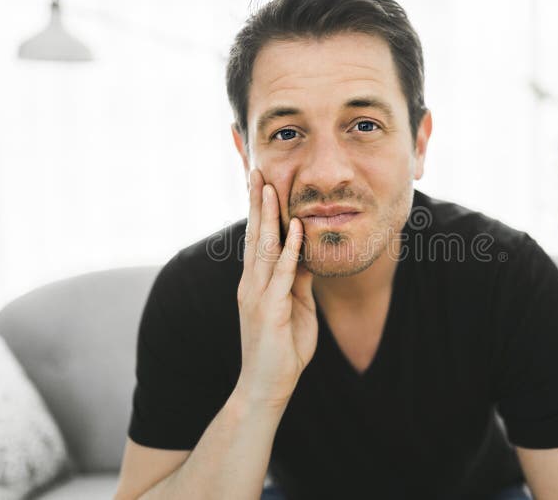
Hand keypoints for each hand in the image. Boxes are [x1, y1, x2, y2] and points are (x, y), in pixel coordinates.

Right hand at [234, 168, 317, 409]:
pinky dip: (289, 249)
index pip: (256, 239)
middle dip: (256, 202)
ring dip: (268, 216)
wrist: (266, 387)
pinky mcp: (268, 311)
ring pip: (263, 248)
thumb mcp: (296, 307)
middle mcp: (251, 284)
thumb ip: (299, 279)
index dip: (259, 210)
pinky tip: (294, 228)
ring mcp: (257, 296)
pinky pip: (282, 274)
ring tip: (269, 187)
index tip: (261, 182)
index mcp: (256, 282)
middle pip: (254, 235)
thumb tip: (306, 253)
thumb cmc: (282, 349)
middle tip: (255, 169)